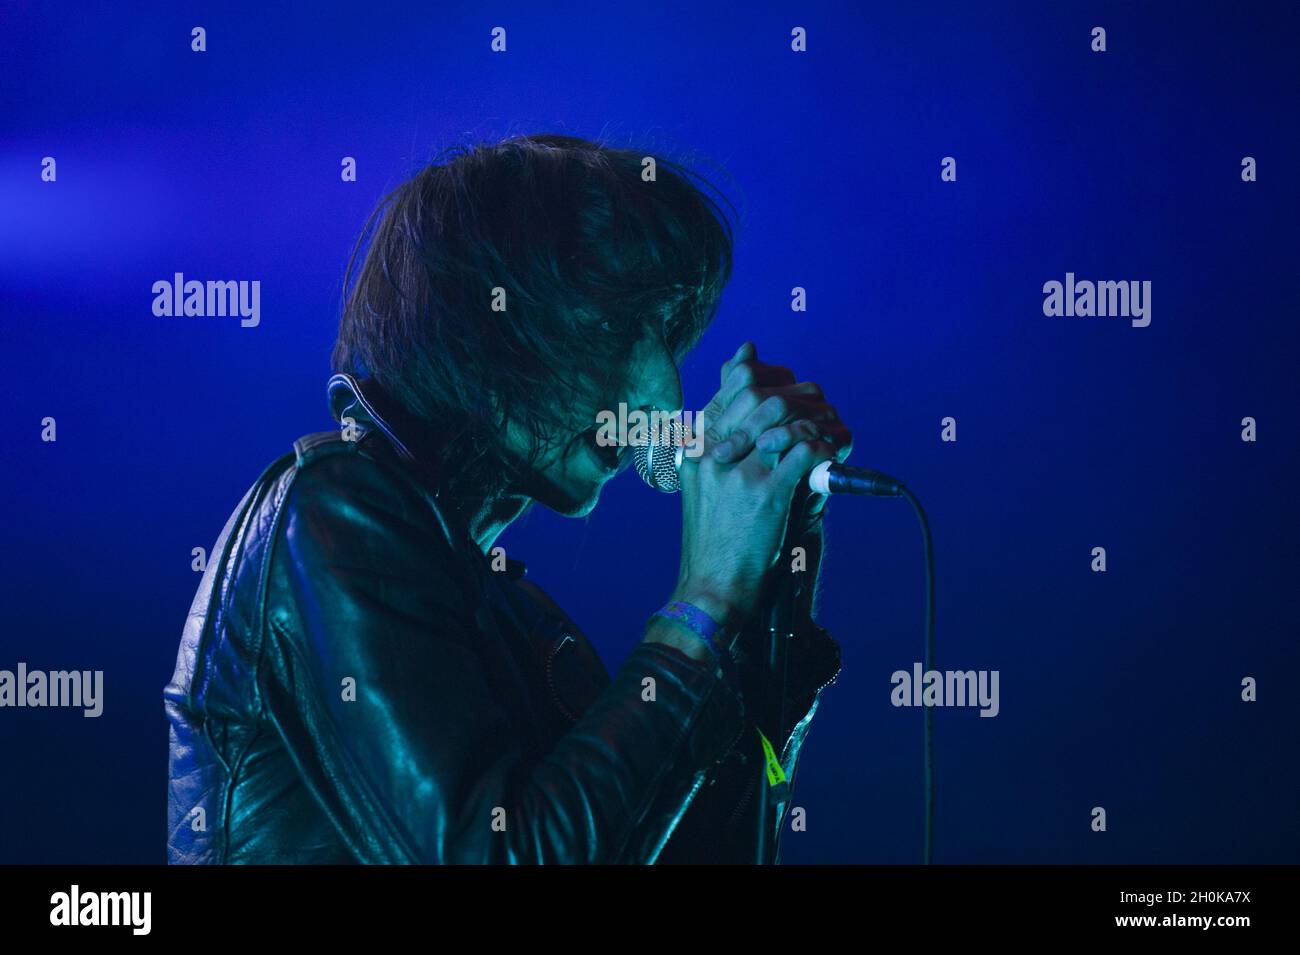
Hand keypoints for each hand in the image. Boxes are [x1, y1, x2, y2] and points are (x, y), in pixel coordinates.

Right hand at [669, 342, 845, 628]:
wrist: (711, 586)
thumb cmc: (714, 537)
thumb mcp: (705, 485)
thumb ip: (722, 443)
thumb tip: (742, 397)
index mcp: (696, 447)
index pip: (735, 386)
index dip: (773, 378)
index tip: (792, 386)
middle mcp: (712, 452)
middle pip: (762, 394)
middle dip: (799, 396)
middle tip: (818, 408)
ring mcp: (738, 471)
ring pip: (784, 416)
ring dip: (815, 421)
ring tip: (826, 433)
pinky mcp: (766, 493)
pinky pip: (804, 451)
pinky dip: (822, 450)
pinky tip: (827, 460)